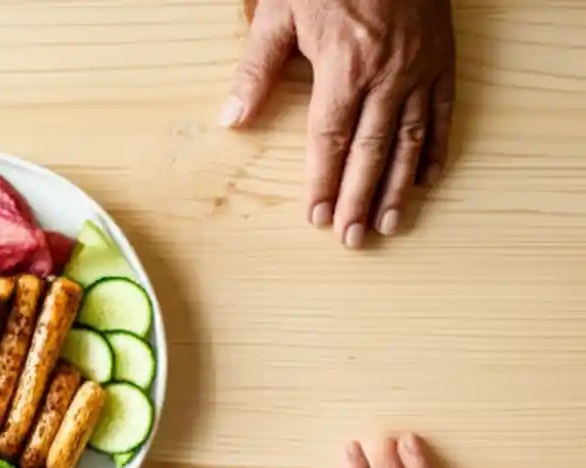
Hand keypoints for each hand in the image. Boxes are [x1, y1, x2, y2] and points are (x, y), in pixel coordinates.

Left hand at [223, 0, 454, 247]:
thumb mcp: (279, 12)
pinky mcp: (442, 57)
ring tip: (388, 224)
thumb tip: (230, 119)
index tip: (316, 216)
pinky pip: (442, 111)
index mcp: (345, 67)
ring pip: (410, 139)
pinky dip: (436, 148)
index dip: (323, 181)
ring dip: (397, 186)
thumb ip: (256, 69)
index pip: (330, 138)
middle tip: (352, 238)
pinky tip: (425, 180)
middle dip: (359, 198)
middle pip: (371, 150)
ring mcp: (420, 68)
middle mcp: (388, 75)